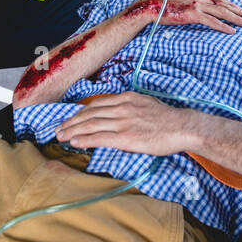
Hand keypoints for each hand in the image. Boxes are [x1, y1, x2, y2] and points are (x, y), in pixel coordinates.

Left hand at [55, 91, 196, 154]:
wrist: (183, 127)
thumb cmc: (168, 119)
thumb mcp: (146, 104)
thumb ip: (130, 108)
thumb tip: (118, 115)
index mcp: (127, 98)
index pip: (96, 104)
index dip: (80, 112)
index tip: (70, 118)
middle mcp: (122, 108)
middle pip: (89, 114)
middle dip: (71, 122)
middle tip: (58, 129)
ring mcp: (123, 122)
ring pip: (90, 125)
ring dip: (72, 131)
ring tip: (61, 136)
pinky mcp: (126, 137)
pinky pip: (100, 138)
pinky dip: (84, 140)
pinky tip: (74, 142)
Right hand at [126, 0, 241, 32]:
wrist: (152, 5)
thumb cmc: (165, 5)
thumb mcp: (182, 1)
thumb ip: (194, 3)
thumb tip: (202, 7)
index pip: (220, 0)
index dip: (233, 6)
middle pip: (225, 5)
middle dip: (240, 12)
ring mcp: (197, 5)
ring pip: (222, 12)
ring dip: (236, 18)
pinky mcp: (192, 14)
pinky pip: (212, 21)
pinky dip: (223, 26)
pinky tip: (231, 31)